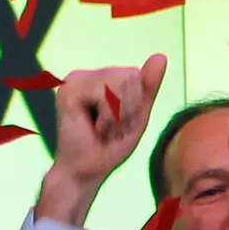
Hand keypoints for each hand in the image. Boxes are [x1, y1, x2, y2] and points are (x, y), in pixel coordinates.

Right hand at [35, 53, 168, 225]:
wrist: (85, 173)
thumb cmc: (109, 148)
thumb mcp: (137, 116)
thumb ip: (147, 87)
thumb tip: (161, 56)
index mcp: (101, 79)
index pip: (136, 76)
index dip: (136, 104)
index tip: (120, 125)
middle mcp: (86, 76)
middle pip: (130, 76)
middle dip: (129, 109)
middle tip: (111, 129)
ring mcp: (75, 81)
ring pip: (121, 82)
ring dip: (119, 115)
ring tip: (103, 130)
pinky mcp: (68, 90)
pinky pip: (105, 93)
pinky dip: (108, 117)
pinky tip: (93, 129)